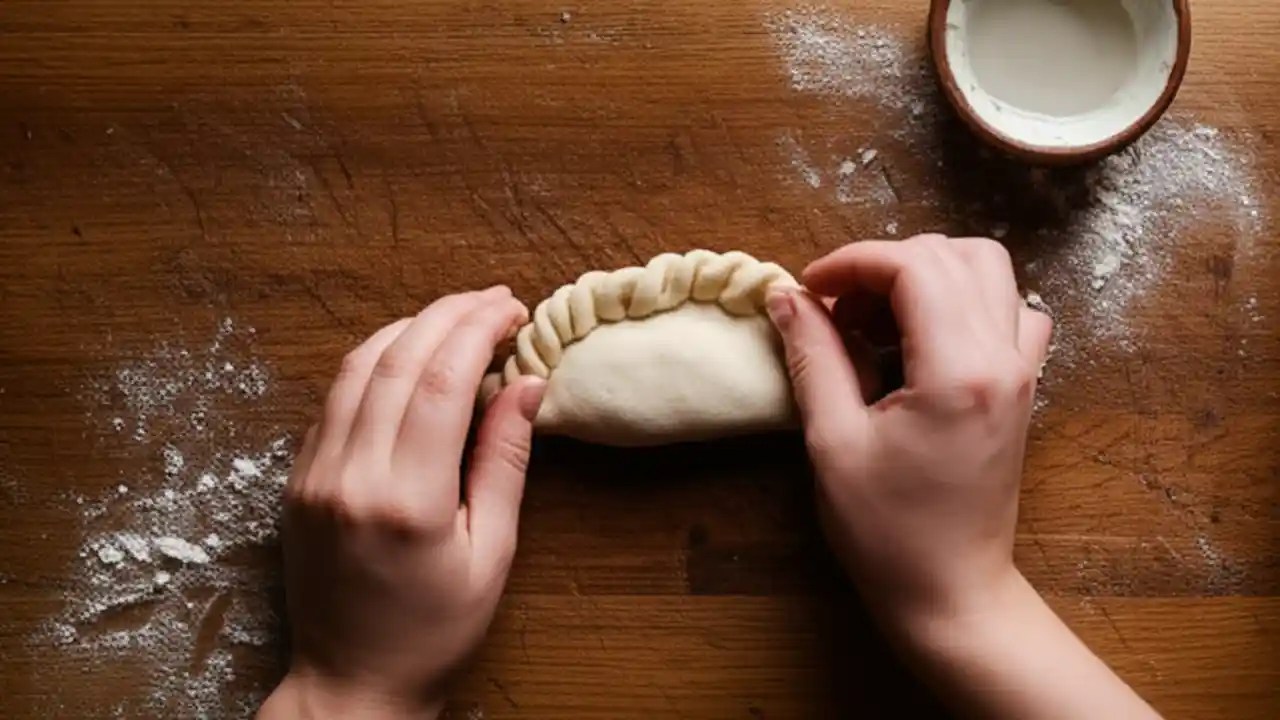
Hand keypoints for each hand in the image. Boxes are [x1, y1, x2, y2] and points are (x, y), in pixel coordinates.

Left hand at [259, 286, 546, 719]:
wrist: (350, 683)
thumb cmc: (434, 630)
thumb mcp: (491, 553)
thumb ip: (504, 461)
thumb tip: (526, 382)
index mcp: (407, 498)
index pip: (443, 378)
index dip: (480, 328)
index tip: (513, 310)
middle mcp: (350, 474)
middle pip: (399, 357)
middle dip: (450, 314)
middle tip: (494, 300)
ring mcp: (313, 473)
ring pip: (357, 366)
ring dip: (409, 328)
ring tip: (456, 318)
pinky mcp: (297, 478)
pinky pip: (334, 397)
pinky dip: (375, 362)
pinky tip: (410, 359)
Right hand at [768, 235, 1159, 719]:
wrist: (951, 593)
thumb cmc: (887, 532)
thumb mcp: (833, 442)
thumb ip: (813, 357)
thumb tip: (786, 295)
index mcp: (959, 371)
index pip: (915, 266)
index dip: (853, 262)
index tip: (809, 291)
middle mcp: (1004, 358)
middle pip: (954, 255)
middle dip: (885, 265)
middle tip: (837, 310)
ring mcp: (1023, 371)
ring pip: (989, 270)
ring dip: (926, 275)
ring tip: (877, 321)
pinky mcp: (1023, 387)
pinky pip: (1011, 310)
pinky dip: (965, 301)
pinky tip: (924, 339)